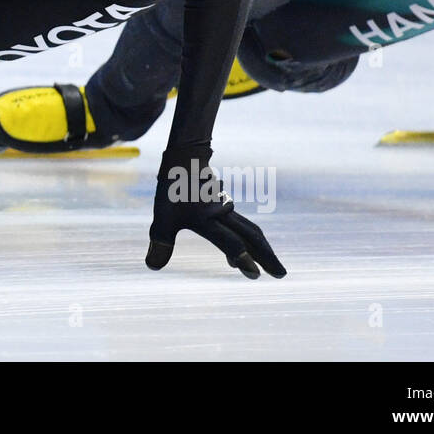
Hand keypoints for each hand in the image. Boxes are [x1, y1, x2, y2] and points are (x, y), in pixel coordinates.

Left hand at [146, 153, 285, 278]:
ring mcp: (225, 208)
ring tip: (271, 266)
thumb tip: (152, 266)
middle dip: (267, 257)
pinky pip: (239, 224)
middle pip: (251, 237)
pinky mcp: (223, 204)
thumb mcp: (162, 217)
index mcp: (208, 220)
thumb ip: (161, 242)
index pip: (230, 243)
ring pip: (249, 230)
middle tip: (281, 274)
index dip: (243, 260)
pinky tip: (239, 250)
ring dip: (263, 248)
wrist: (184, 157)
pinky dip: (247, 239)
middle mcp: (221, 214)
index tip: (256, 276)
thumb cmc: (172, 188)